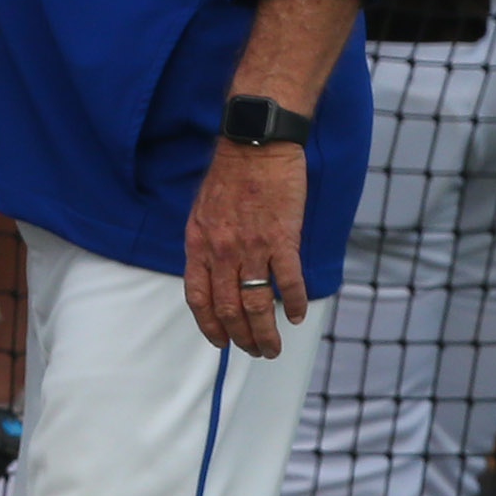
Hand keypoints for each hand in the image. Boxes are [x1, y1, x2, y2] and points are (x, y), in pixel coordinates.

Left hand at [182, 138, 306, 356]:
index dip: (209, 325)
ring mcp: (252, 247)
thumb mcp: (202, 211)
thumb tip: (211, 275)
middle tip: (255, 351)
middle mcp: (222, 251)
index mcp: (199, 244)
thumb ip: (206, 245)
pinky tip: (298, 315)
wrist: (255, 144)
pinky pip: (289, 282)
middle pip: (229, 309)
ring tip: (274, 347)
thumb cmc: (230, 175)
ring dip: (267, 333)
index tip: (220, 342)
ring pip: (257, 304)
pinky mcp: (283, 239)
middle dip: (242, 338)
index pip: (198, 298)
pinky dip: (295, 303)